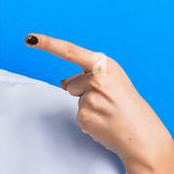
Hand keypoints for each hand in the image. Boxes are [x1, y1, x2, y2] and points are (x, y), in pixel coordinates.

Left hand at [24, 32, 173, 169]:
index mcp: (105, 65)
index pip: (70, 51)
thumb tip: (63, 83)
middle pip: (72, 84)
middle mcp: (97, 78)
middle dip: (85, 93)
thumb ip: (88, 77)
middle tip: (110, 103)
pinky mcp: (86, 117)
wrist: (143, 135)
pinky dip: (90, 121)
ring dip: (89, 108)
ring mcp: (91, 98)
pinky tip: (105, 123)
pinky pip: (78, 116)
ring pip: (76, 101)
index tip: (30, 38)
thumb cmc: (128, 107)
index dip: (48, 44)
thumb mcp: (113, 82)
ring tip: (110, 114)